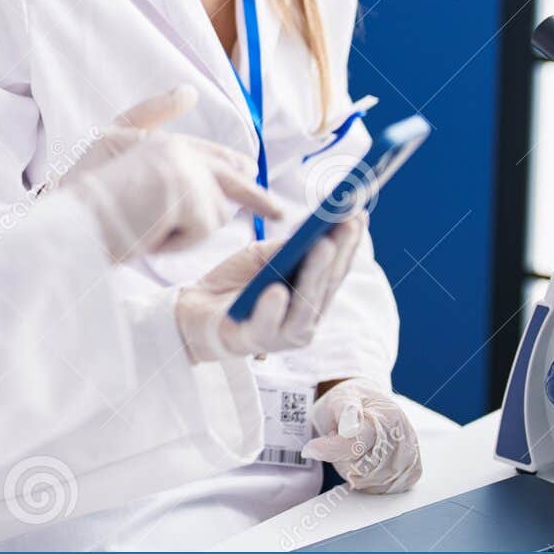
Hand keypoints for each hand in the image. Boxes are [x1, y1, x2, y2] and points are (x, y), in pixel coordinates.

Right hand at [61, 86, 283, 257]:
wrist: (62, 214)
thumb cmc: (80, 185)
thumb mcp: (111, 142)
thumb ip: (149, 116)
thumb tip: (188, 90)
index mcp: (167, 140)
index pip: (217, 155)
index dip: (240, 171)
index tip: (260, 183)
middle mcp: (180, 149)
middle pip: (235, 177)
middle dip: (260, 198)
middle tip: (284, 214)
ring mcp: (186, 170)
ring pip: (218, 211)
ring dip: (192, 231)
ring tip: (152, 229)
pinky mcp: (187, 194)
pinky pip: (201, 229)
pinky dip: (178, 242)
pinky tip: (150, 236)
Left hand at [173, 214, 364, 362]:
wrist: (193, 311)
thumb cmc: (234, 283)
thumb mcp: (259, 258)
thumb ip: (283, 249)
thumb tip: (309, 232)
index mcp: (311, 296)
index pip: (336, 267)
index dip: (350, 241)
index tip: (359, 211)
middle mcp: (305, 318)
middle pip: (327, 283)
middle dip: (340, 251)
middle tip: (347, 222)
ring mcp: (283, 334)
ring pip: (305, 305)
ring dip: (315, 274)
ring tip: (322, 246)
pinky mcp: (254, 342)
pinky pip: (266, 325)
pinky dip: (272, 308)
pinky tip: (277, 290)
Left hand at [302, 377, 422, 493]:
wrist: (371, 407)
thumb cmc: (354, 402)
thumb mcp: (342, 396)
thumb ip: (345, 409)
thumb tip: (348, 427)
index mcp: (389, 417)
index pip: (357, 443)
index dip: (330, 448)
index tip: (310, 448)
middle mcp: (405, 442)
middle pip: (359, 467)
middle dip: (340, 456)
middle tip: (338, 437)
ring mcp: (408, 461)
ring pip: (365, 481)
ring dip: (350, 467)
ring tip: (353, 447)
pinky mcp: (407, 478)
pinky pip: (374, 489)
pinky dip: (361, 478)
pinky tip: (363, 460)